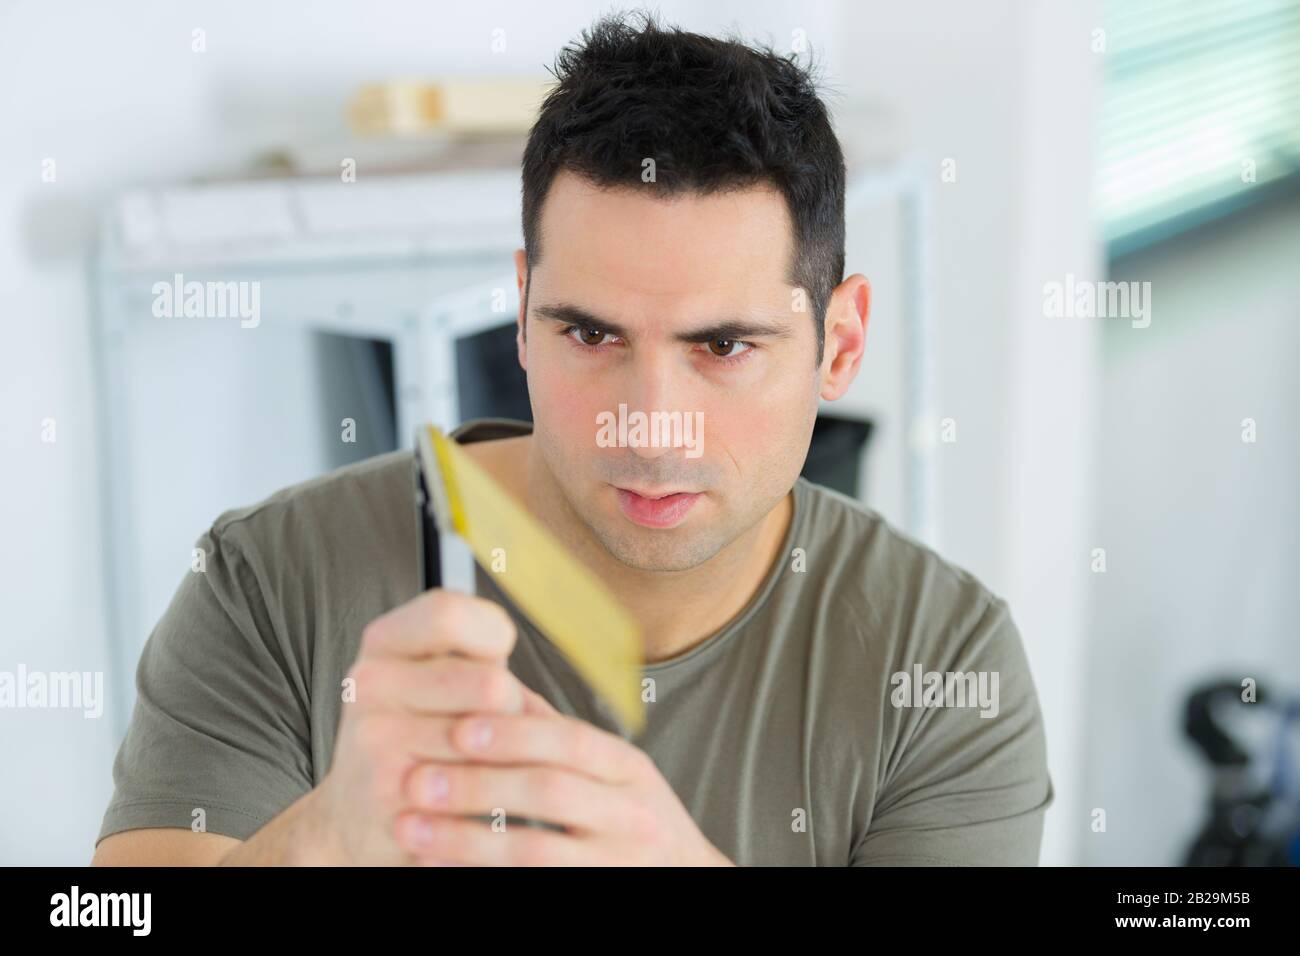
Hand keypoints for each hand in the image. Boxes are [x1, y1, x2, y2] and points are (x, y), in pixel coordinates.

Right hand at [306, 588, 542, 864]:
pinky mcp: (394, 796)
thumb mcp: (430, 682)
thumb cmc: (414, 738)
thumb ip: (482, 665)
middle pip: (491, 683)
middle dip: (512, 708)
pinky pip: (482, 790)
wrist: (352, 823)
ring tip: (485, 765)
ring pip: (491, 739)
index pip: (450, 613)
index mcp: (383, 642)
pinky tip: (478, 805)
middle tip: (497, 725)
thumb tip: (539, 703)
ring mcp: (377, 741)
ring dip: (508, 758)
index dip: (493, 632)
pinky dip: (495, 801)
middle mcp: (371, 684)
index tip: (497, 655)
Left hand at [391, 696, 735, 865]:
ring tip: (412, 829)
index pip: (572, 741)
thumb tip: (495, 681)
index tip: (457, 728)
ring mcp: (617, 864)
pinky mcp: (597, 896)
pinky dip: (477, 876)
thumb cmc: (634, 821)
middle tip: (416, 781)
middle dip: (477, 784)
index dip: (514, 734)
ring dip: (464, 839)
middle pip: (550, 791)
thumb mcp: (613, 771)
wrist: (685, 881)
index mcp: (630, 769)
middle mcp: (632, 815)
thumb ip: (554, 733)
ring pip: (535, 851)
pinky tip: (436, 867)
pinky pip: (530, 886)